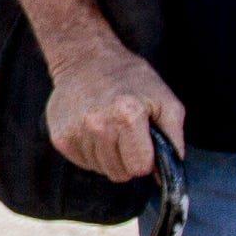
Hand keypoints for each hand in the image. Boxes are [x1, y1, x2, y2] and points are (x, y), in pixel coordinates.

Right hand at [46, 40, 185, 181]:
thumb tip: (167, 176)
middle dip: (127, 159)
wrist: (86, 59)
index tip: (143, 142)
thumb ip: (174, 140)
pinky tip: (93, 129)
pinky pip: (84, 163)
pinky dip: (92, 152)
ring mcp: (75, 132)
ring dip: (109, 155)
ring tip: (109, 128)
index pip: (140, 168)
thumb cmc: (130, 79)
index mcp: (127, 115)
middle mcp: (98, 125)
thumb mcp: (165, 100)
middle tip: (126, 133)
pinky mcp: (60, 138)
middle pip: (120, 173)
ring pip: (101, 170)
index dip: (146, 158)